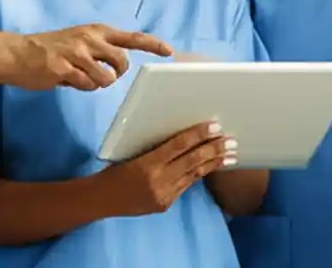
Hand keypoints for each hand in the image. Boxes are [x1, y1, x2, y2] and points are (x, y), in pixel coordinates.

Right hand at [8, 24, 172, 90]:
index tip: (169, 51)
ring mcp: (77, 53)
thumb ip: (100, 50)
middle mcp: (89, 38)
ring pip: (106, 78)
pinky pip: (86, 86)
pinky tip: (67, 80)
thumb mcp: (79, 41)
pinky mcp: (64, 68)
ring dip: (96, 83)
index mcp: (95, 31)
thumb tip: (119, 63)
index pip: (131, 37)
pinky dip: (82, 87)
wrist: (17, 53)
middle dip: (117, 73)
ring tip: (80, 77)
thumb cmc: (50, 49)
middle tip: (102, 74)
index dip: (152, 44)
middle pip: (122, 61)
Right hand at [97, 122, 237, 216]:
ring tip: (230, 155)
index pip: (178, 146)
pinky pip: (185, 186)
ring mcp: (162, 195)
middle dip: (214, 149)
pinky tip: (211, 167)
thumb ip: (156, 148)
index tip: (214, 126)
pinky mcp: (164, 204)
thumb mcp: (132, 153)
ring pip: (193, 175)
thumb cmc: (113, 169)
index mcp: (147, 164)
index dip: (198, 135)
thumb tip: (182, 136)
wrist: (100, 199)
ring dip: (213, 163)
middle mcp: (157, 181)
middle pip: (191, 161)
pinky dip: (198, 174)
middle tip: (231, 140)